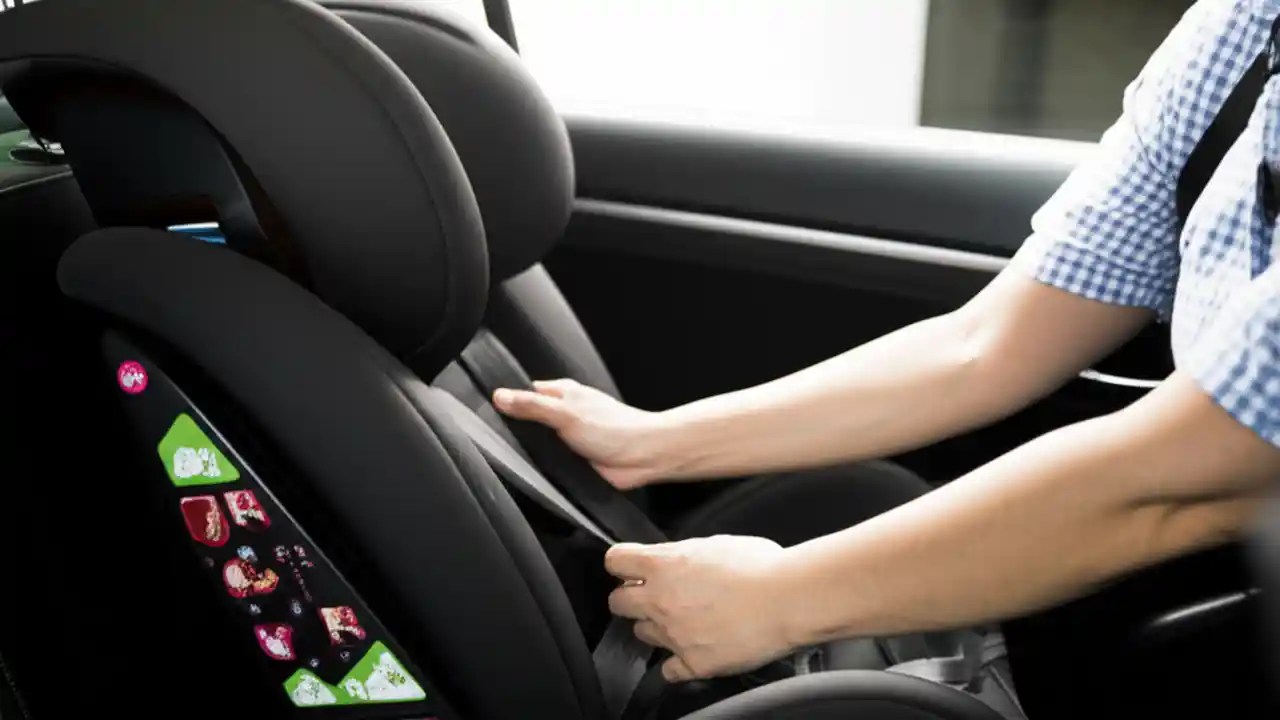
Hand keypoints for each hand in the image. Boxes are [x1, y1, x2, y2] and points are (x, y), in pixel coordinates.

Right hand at [493, 379, 668, 489]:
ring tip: (511, 458)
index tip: (485, 412)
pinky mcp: (573, 461)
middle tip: (495, 439)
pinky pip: (550, 463)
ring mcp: (568, 438)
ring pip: (538, 443)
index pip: (524, 392)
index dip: (507, 400)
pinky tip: (532, 472)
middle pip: (529, 420)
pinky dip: (542, 467)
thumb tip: (499, 397)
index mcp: (562, 393)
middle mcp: (564, 413)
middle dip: (516, 429)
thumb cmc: (614, 428)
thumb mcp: (566, 413)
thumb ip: (532, 406)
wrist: (644, 457)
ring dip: (530, 450)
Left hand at [605, 536, 795, 682]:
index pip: (616, 560)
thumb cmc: (761, 566)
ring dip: (656, 628)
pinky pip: (669, 670)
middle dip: (630, 598)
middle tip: (651, 597)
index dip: (622, 563)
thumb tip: (679, 559)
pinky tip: (693, 652)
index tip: (629, 567)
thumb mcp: (716, 543)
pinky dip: (677, 663)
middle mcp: (660, 600)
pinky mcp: (693, 663)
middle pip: (618, 602)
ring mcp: (673, 634)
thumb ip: (686, 554)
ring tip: (682, 623)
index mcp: (664, 564)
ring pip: (641, 634)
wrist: (787, 599)